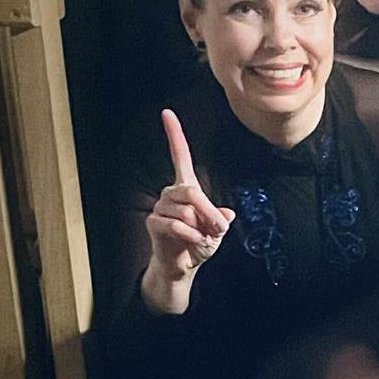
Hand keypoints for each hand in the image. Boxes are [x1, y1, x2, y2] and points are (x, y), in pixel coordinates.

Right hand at [141, 109, 234, 313]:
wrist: (183, 265)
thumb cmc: (200, 243)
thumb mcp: (217, 229)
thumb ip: (220, 218)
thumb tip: (225, 214)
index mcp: (187, 188)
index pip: (179, 156)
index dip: (174, 135)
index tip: (167, 113)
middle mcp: (171, 193)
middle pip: (192, 191)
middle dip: (209, 212)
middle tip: (216, 229)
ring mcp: (161, 206)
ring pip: (185, 211)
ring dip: (200, 227)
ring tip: (200, 238)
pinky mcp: (153, 222)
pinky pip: (175, 225)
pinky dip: (190, 236)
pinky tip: (191, 242)